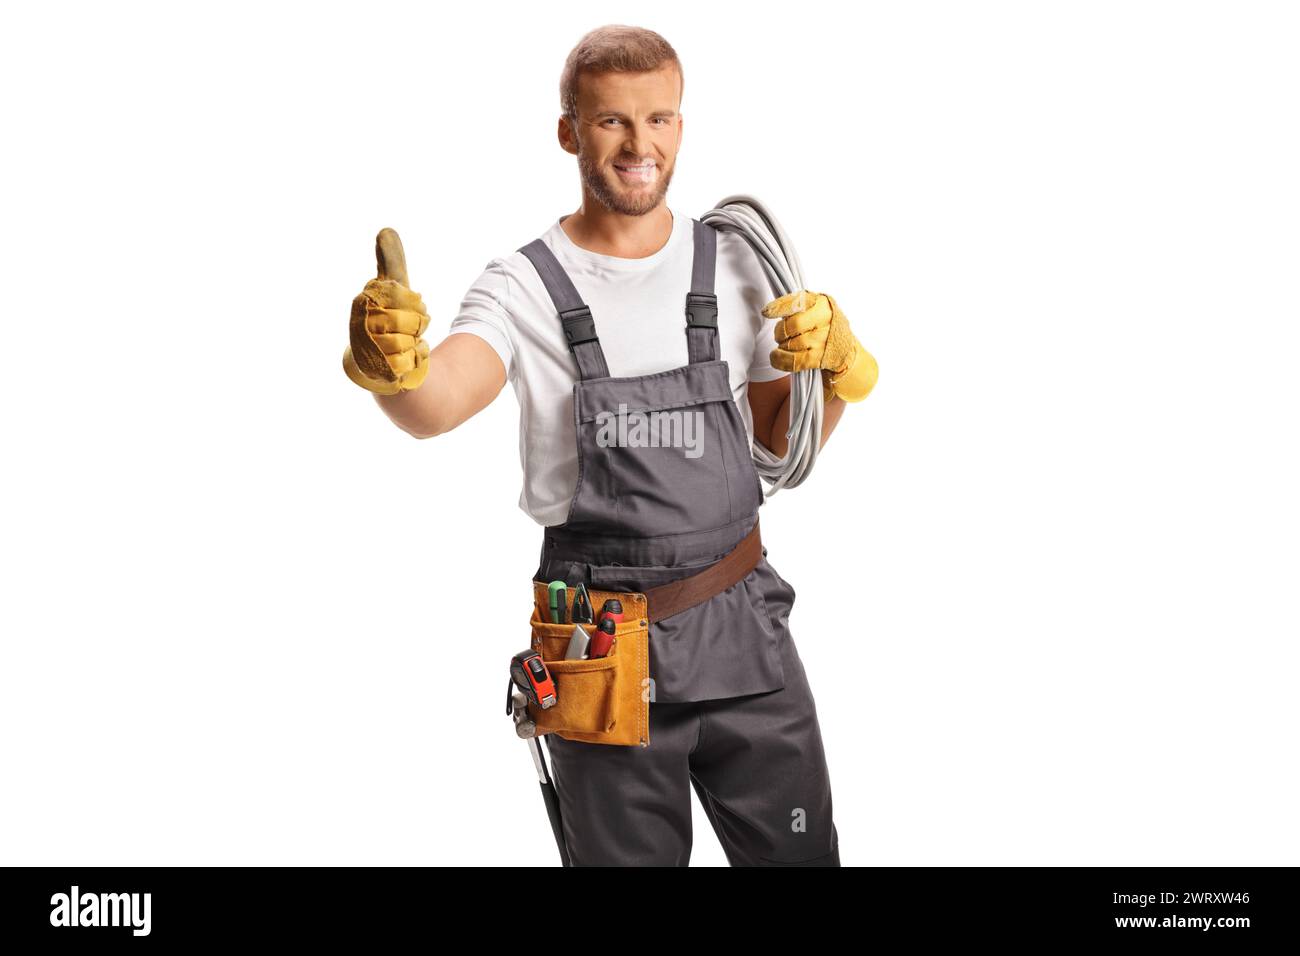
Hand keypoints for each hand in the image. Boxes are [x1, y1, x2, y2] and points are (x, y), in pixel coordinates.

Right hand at [343, 228, 431, 394]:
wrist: (389, 369)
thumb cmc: (389, 326)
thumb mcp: (394, 291)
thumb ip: (392, 263)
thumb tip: (386, 229)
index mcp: (362, 305)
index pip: (398, 295)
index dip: (410, 301)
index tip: (403, 307)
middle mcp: (359, 329)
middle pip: (408, 319)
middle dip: (417, 323)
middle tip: (408, 329)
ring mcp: (368, 353)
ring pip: (408, 341)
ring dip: (415, 342)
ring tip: (405, 345)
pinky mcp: (378, 376)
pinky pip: (410, 361)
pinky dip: (415, 360)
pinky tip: (406, 361)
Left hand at [763, 290, 877, 402]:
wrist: (845, 349)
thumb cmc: (823, 325)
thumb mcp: (815, 308)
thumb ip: (796, 305)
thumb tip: (768, 310)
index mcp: (822, 303)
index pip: (798, 301)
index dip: (780, 307)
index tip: (766, 312)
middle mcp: (826, 320)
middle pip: (793, 325)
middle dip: (780, 331)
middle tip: (780, 334)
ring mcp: (824, 340)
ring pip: (792, 344)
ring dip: (781, 346)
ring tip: (783, 345)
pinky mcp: (820, 358)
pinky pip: (794, 361)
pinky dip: (780, 360)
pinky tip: (777, 357)